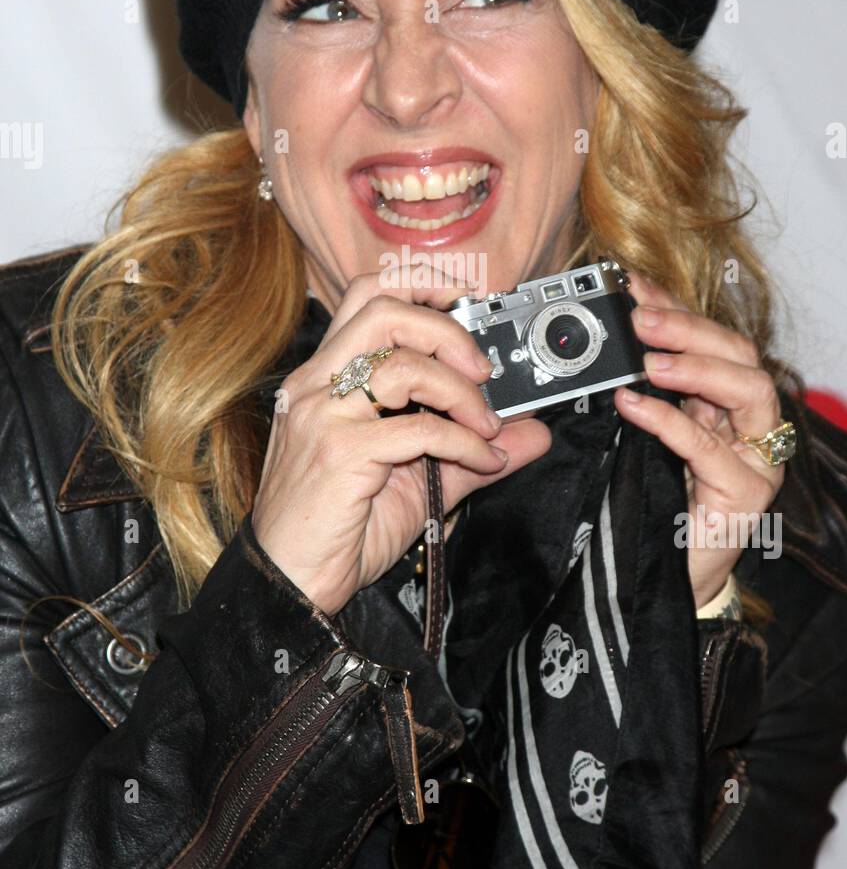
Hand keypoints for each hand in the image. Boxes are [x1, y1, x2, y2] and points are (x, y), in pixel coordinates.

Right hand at [251, 272, 551, 615]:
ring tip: (488, 425)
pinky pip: (418, 428)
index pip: (367, 295)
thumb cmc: (339, 529)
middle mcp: (315, 385)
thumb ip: (471, 449)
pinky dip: (466, 441)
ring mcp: (322, 415)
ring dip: (462, 391)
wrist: (290, 584)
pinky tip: (484, 460)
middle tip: (483, 369)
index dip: (422, 285)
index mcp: (324, 377)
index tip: (468, 303)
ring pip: (402, 363)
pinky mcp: (339, 451)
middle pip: (382, 310)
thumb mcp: (416, 480)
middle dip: (447, 329)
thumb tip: (533, 432)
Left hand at [613, 271, 785, 609]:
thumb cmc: (651, 506)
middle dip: (690, 327)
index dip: (675, 307)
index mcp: (725, 402)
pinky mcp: (745, 496)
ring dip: (696, 365)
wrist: (662, 581)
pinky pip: (712, 449)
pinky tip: (632, 407)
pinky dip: (670, 421)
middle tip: (639, 317)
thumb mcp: (642, 437)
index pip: (712, 338)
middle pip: (741, 353)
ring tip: (646, 359)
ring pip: (750, 390)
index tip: (630, 285)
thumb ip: (639, 392)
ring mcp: (756, 459)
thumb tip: (601, 342)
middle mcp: (750, 424)